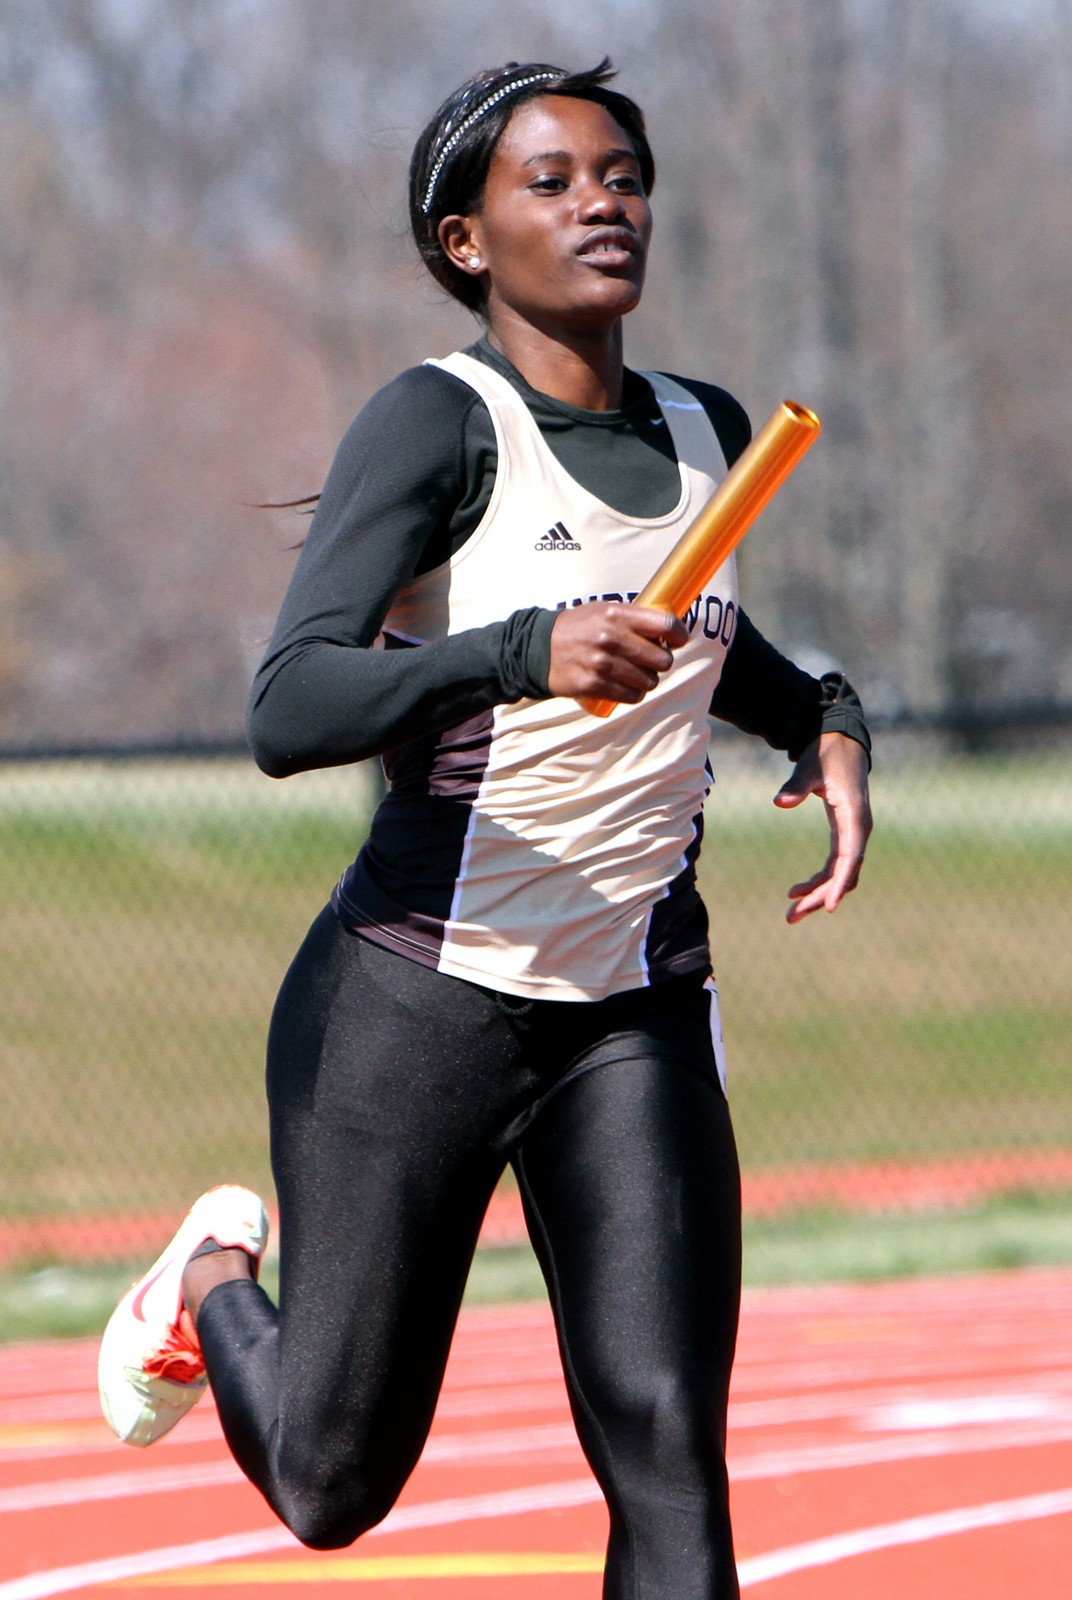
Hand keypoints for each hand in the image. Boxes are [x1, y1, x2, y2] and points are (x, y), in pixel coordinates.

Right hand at [548, 603, 688, 703]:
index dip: (678, 635)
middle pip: (662, 659)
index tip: (677, 640)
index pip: (664, 625)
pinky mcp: (594, 685)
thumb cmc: (577, 628)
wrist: (537, 648)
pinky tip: (625, 686)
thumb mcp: (603, 611)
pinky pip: (632, 696)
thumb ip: (633, 618)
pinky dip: (633, 693)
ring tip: (634, 673)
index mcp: (616, 615)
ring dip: (646, 680)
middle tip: (650, 660)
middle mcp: (611, 639)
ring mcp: (602, 664)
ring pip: (649, 681)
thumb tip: (669, 629)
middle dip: (660, 661)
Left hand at [773, 732, 871, 923]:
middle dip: (819, 897)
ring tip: (791, 914)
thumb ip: (796, 784)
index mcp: (854, 816)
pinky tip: (795, 890)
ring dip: (817, 894)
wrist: (841, 742)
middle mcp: (857, 829)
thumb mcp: (810, 766)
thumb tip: (780, 802)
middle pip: (843, 874)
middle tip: (791, 916)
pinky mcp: (843, 834)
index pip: (850, 856)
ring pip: (839, 875)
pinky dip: (818, 880)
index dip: (840, 882)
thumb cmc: (826, 753)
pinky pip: (834, 866)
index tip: (829, 907)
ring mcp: (852, 834)